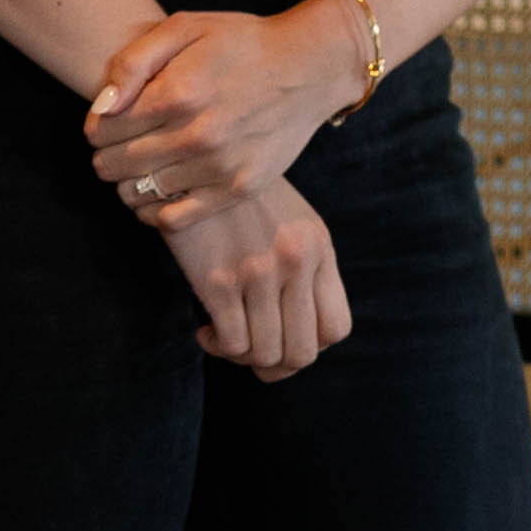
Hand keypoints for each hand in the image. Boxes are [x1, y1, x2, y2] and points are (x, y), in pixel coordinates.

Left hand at [89, 5, 355, 216]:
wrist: (311, 67)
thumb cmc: (242, 43)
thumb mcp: (185, 27)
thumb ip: (133, 62)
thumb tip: (101, 109)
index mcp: (177, 92)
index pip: (101, 131)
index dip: (97, 126)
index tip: (110, 121)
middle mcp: (196, 135)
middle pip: (113, 166)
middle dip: (106, 155)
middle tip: (121, 143)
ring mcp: (218, 167)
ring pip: (137, 194)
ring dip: (128, 181)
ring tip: (142, 164)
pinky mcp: (237, 189)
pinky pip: (172, 220)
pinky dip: (153, 211)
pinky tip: (159, 191)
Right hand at [150, 172, 352, 379]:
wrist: (194, 164)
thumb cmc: (241, 199)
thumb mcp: (292, 222)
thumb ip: (307, 267)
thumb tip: (306, 328)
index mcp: (319, 248)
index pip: (336, 329)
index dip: (310, 346)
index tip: (284, 336)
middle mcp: (296, 262)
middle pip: (303, 353)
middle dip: (277, 366)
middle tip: (253, 352)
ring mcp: (259, 272)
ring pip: (266, 354)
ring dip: (244, 357)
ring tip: (227, 336)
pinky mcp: (218, 279)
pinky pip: (232, 344)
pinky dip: (219, 347)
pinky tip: (206, 330)